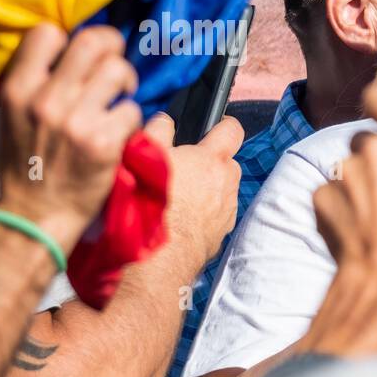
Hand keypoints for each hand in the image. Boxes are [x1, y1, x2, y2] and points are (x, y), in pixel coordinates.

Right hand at [0, 23, 141, 253]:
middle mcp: (46, 100)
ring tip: (120, 100)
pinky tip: (121, 133)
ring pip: (119, 71)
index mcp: (19, 89)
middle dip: (112, 50)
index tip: (85, 55)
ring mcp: (76, 121)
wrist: (36, 215)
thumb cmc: (28, 166)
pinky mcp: (103, 142)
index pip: (48, 33)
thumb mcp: (16, 117)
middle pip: (93, 43)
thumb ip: (37, 84)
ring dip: (126, 85)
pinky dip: (132, 121)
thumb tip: (68, 56)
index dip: (73, 39)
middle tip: (115, 71)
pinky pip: (132, 111)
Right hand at [141, 112, 242, 271]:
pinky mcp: (220, 235)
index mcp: (212, 160)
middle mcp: (227, 184)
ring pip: (222, 191)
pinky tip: (180, 219)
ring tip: (177, 197)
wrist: (156, 256)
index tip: (211, 127)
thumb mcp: (144, 156)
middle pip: (228, 163)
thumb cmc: (148, 202)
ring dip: (206, 190)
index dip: (222, 125)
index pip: (232, 130)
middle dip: (211, 162)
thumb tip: (165, 121)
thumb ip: (158, 131)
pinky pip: (216, 216)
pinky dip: (203, 214)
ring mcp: (227, 212)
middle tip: (183, 167)